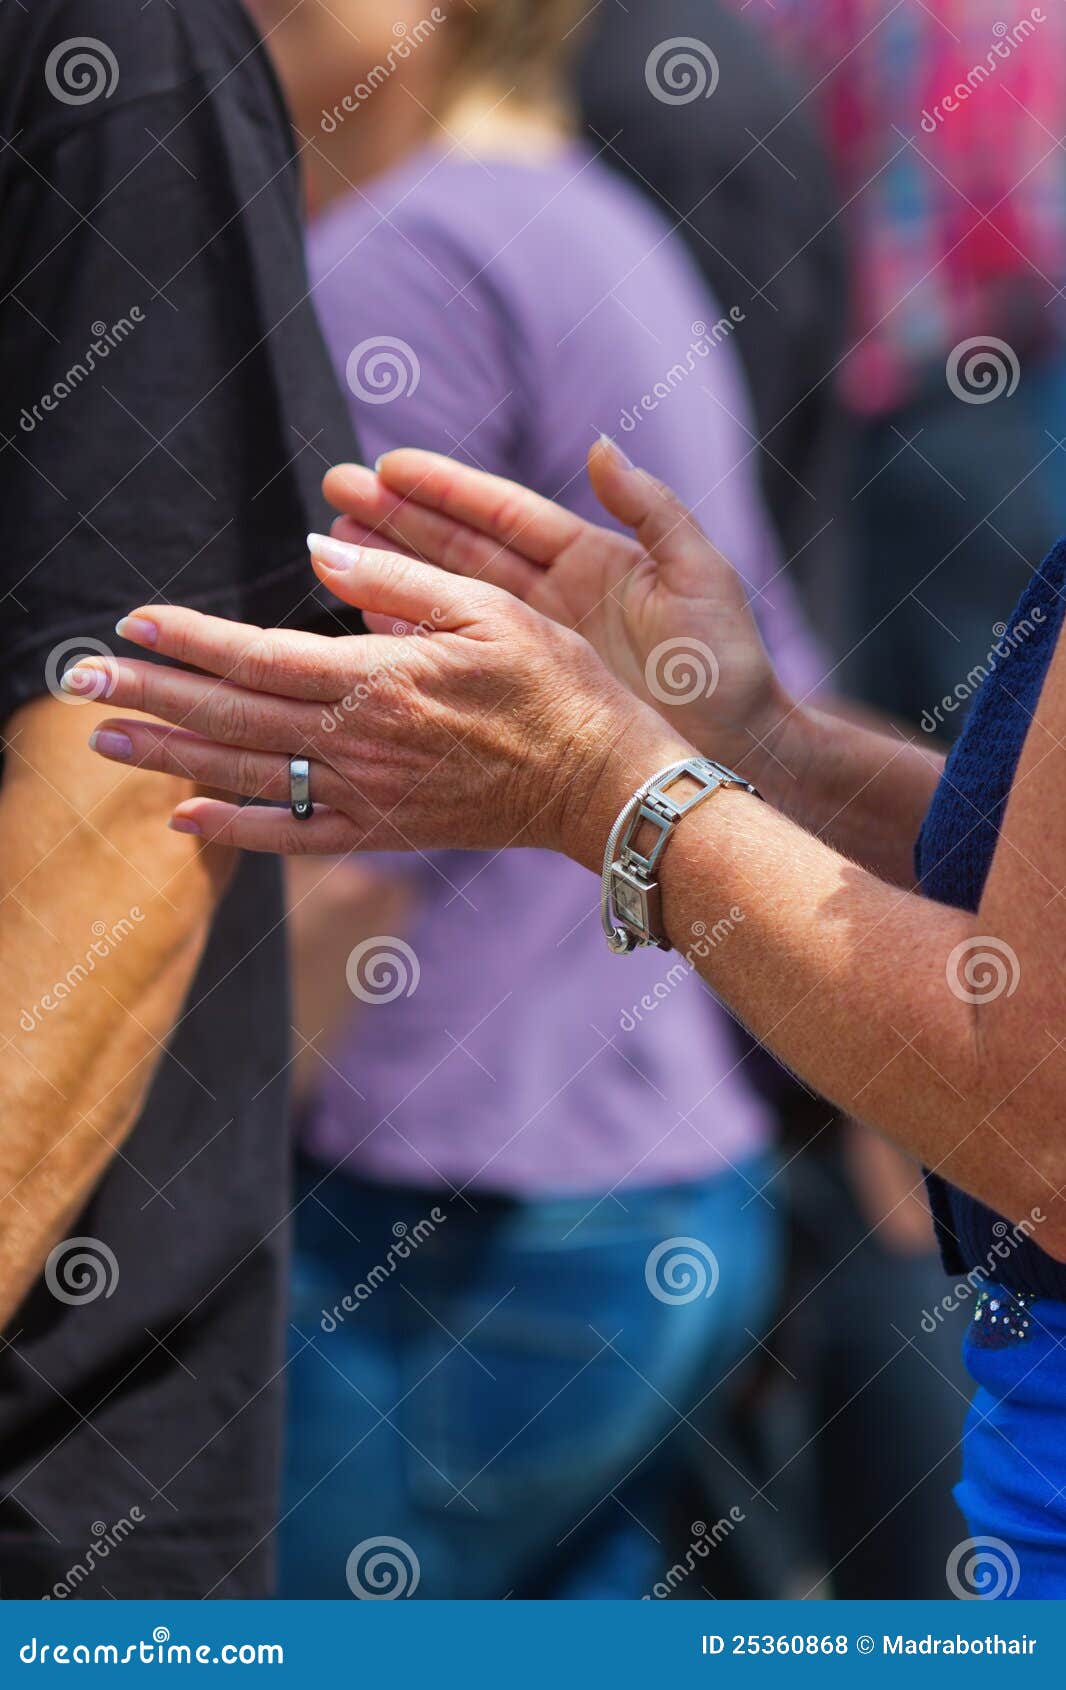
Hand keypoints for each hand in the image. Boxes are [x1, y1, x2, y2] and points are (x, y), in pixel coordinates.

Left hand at [72, 535, 688, 870]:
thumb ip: (400, 581)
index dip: (190, 639)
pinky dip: (233, 832)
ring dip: (171, 758)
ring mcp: (368, 795)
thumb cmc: (558, 686)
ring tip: (106, 741)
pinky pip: (293, 836)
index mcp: (382, 679)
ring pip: (248, 776)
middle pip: (234, 717)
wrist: (601, 785)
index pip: (260, 656)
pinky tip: (182, 821)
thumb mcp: (492, 610)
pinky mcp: (384, 833)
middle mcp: (361, 742)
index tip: (134, 620)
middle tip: (81, 681)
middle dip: (152, 695)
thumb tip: (320, 551)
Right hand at [323, 438, 794, 782]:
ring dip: (392, 573)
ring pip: (449, 600)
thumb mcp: (701, 577)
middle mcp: (554, 598)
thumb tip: (601, 446)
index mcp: (592, 560)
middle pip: (460, 549)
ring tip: (333, 549)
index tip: (390, 466)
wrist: (736, 755)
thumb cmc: (729, 670)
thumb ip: (652, 509)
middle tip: (336, 493)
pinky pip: (460, 658)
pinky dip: (415, 636)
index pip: (504, 513)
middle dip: (398, 521)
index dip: (446, 490)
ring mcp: (536, 646)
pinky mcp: (527, 691)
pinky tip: (368, 617)